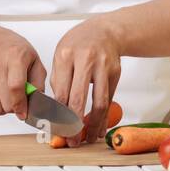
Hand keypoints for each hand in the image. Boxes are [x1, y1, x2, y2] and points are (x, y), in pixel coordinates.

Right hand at [0, 25, 46, 121]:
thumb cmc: (13, 50)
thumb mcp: (33, 60)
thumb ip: (38, 82)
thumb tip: (37, 103)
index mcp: (15, 56)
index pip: (15, 87)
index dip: (20, 105)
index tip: (23, 113)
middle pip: (5, 101)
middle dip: (13, 107)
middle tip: (16, 100)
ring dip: (2, 108)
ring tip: (6, 96)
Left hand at [50, 18, 122, 146]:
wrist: (105, 31)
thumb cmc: (79, 44)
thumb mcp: (61, 55)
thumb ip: (58, 80)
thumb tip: (54, 110)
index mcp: (66, 56)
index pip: (61, 92)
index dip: (58, 115)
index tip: (55, 129)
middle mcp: (85, 60)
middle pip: (79, 99)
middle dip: (74, 124)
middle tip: (71, 140)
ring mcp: (102, 66)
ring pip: (99, 101)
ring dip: (93, 124)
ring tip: (88, 137)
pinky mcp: (115, 72)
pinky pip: (109, 98)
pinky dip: (105, 115)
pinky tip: (100, 126)